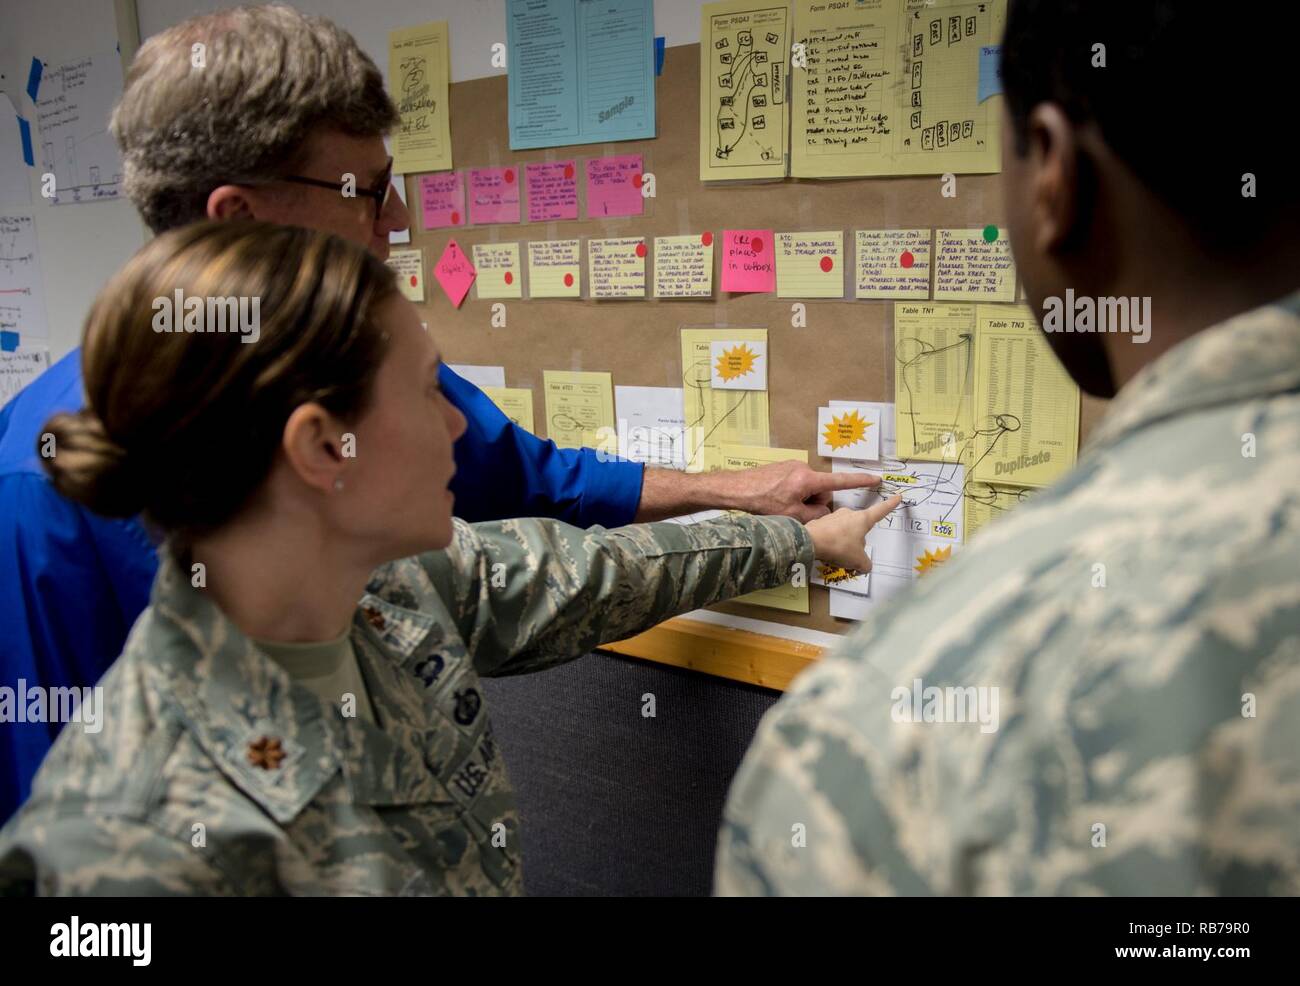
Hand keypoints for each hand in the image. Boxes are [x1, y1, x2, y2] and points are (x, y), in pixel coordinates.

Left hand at [732, 461, 881, 522]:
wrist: (735, 489)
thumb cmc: (761, 502)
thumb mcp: (793, 516)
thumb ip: (816, 516)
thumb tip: (824, 513)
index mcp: (808, 479)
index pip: (840, 481)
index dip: (860, 481)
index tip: (876, 478)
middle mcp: (803, 468)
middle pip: (820, 491)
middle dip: (812, 504)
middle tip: (794, 514)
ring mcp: (792, 466)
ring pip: (807, 490)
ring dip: (800, 501)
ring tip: (780, 506)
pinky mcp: (783, 468)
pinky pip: (796, 484)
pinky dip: (791, 495)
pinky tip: (775, 500)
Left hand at [805, 495, 902, 570]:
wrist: (810, 541)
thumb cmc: (839, 546)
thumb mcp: (858, 560)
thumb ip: (866, 564)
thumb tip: (865, 566)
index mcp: (862, 519)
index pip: (880, 511)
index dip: (890, 505)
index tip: (897, 496)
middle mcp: (849, 514)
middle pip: (860, 528)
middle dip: (858, 541)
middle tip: (853, 556)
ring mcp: (833, 516)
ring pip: (845, 532)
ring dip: (844, 543)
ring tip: (838, 557)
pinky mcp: (820, 522)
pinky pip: (831, 534)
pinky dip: (832, 543)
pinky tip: (827, 553)